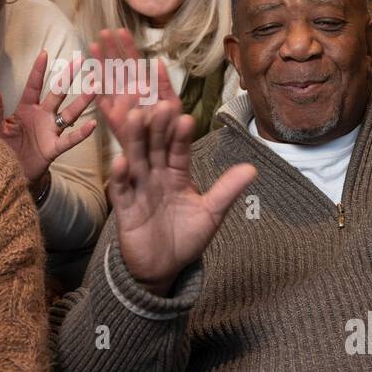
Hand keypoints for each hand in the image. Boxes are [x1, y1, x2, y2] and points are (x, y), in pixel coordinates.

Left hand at [0, 50, 97, 186]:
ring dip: (82, 101)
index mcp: (26, 109)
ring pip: (69, 113)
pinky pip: (69, 139)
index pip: (34, 86)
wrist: (8, 173)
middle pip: (57, 93)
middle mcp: (42, 116)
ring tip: (95, 86)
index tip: (45, 53)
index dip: (39, 70)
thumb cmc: (2, 148)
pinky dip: (81, 133)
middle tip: (80, 60)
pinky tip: (92, 125)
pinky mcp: (54, 148)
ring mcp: (50, 131)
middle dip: (68, 77)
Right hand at [94, 28, 255, 295]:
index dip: (180, 132)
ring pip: (136, 159)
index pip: (179, 148)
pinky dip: (118, 175)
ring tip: (135, 117)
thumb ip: (227, 191)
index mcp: (177, 173)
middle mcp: (156, 175)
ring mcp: (139, 189)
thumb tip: (253, 168)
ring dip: (135, 139)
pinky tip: (120, 160)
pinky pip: (120, 189)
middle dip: (157, 127)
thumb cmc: (186, 237)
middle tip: (159, 104)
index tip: (184, 114)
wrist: (163, 268)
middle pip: (155, 146)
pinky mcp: (125, 208)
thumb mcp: (211, 213)